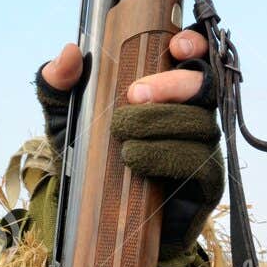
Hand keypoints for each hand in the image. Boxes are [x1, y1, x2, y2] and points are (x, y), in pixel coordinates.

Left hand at [34, 29, 223, 248]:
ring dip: (162, 125)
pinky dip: (167, 157)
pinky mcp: (207, 185)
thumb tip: (70, 51)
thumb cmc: (90, 161)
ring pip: (202, 125)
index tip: (174, 48)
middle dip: (171, 86)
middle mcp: (194, 116)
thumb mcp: (66, 120)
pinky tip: (136, 160)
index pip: (196, 59)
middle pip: (204, 89)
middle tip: (133, 97)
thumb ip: (60, 84)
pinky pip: (201, 164)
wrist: (100, 220)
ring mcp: (205, 149)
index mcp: (168, 93)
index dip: (195, 46)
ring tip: (124, 137)